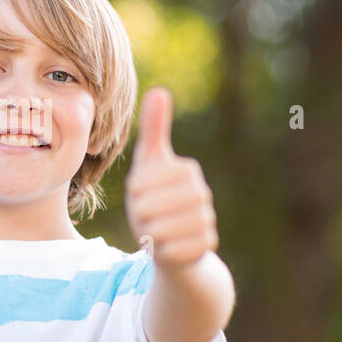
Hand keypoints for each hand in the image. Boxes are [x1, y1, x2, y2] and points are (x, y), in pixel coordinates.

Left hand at [125, 86, 218, 266]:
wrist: (173, 240)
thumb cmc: (155, 196)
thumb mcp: (149, 162)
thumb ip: (154, 128)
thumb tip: (159, 89)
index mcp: (187, 170)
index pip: (142, 183)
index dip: (134, 193)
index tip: (142, 195)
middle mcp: (202, 194)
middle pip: (149, 207)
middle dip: (140, 215)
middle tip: (147, 216)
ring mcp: (206, 221)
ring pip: (159, 230)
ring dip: (149, 233)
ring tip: (155, 229)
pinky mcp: (205, 247)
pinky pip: (170, 250)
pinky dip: (160, 251)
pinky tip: (166, 246)